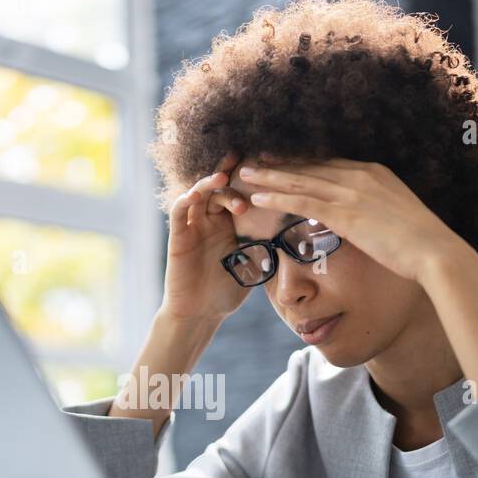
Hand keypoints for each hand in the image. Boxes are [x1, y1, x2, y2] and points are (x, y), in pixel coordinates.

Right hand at [161, 153, 253, 320]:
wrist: (201, 313)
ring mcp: (193, 227)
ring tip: (223, 178)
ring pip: (198, 195)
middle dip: (231, 176)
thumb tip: (299, 235)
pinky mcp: (178, 237)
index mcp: (228, 225)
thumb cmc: (226, 292)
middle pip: (217, 188)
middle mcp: (209, 221)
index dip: (246, 179)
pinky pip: (179, 213)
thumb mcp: (252, 265)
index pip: (236, 193)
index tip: (263, 164)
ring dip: (209, 184)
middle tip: (246, 171)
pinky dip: (186, 200)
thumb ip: (266, 246)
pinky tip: (196, 193)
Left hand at [237, 158, 477, 286]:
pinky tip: (258, 195)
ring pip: (301, 180)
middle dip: (280, 162)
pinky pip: (303, 201)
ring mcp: (352, 193)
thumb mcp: (398, 216)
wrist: (435, 253)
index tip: (281, 157)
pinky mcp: (345, 213)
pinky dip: (278, 196)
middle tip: (253, 158)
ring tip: (246, 173)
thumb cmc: (422, 243)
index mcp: (375, 173)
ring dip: (270, 176)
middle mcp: (361, 176)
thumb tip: (366, 218)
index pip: (330, 163)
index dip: (303, 161)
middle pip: (311, 166)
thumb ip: (377, 210)